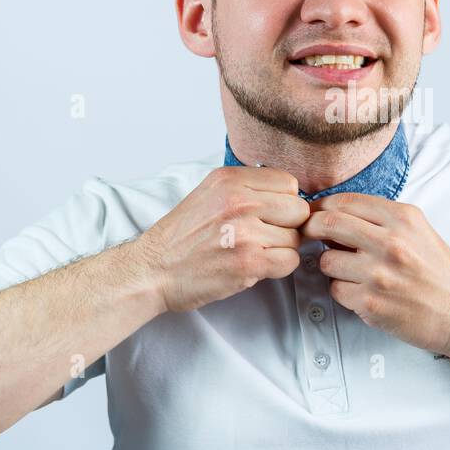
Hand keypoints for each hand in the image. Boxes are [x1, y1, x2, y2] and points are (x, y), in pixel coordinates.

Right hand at [135, 166, 309, 312]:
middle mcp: (239, 201)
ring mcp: (245, 232)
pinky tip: (255, 266)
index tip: (269, 214)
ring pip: (295, 238)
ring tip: (252, 252)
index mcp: (230, 180)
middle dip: (287, 225)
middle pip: (298, 209)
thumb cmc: (180, 237)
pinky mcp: (249, 262)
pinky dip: (278, 267)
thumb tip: (290, 195)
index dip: (284, 202)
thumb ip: (247, 188)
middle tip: (264, 236)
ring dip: (280, 249)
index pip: (289, 183)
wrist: (151, 270)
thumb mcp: (209, 194)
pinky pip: (290, 261)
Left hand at [299, 193, 449, 355]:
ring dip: (331, 266)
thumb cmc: (440, 273)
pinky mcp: (371, 303)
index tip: (317, 214)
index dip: (322, 207)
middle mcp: (391, 243)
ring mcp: (379, 274)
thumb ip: (382, 219)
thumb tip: (336, 214)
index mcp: (403, 219)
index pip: (345, 201)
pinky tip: (363, 292)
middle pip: (327, 224)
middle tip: (311, 236)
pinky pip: (336, 290)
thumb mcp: (419, 231)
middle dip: (312, 229)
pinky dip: (344, 292)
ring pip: (326, 261)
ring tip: (351, 271)